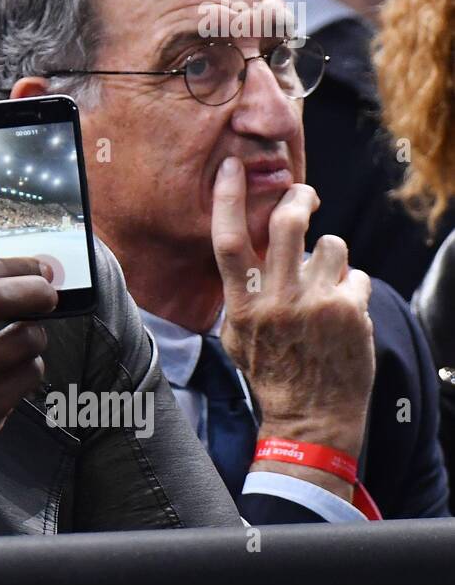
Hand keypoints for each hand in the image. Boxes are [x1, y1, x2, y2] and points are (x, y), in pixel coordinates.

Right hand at [0, 257, 56, 479]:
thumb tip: (26, 273)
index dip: (18, 267)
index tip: (39, 269)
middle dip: (35, 291)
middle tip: (48, 295)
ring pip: (23, 340)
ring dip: (35, 336)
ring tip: (22, 341)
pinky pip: (28, 376)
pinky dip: (30, 368)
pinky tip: (14, 370)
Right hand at [211, 157, 373, 492]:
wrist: (311, 416)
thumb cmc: (270, 371)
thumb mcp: (235, 334)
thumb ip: (240, 292)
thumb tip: (247, 248)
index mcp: (242, 304)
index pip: (228, 240)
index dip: (228, 198)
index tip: (232, 168)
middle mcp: (277, 300)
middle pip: (285, 224)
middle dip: (297, 199)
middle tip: (303, 194)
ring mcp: (316, 304)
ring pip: (331, 245)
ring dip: (330, 255)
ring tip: (326, 281)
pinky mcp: (351, 312)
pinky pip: (356, 275)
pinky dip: (351, 288)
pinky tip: (343, 313)